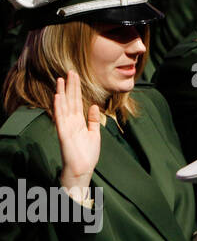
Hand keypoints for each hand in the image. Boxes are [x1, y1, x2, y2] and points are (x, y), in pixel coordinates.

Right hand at [53, 70, 99, 197]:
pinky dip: (58, 108)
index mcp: (78, 122)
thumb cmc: (87, 154)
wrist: (83, 169)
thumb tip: (93, 105)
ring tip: (60, 80)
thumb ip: (93, 120)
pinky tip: (57, 97)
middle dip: (70, 87)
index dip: (76, 89)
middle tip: (69, 71)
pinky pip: (60, 119)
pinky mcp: (63, 134)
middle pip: (70, 101)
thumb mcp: (94, 133)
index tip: (75, 76)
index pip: (77, 102)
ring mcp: (66, 127)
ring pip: (63, 107)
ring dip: (62, 93)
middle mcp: (71, 122)